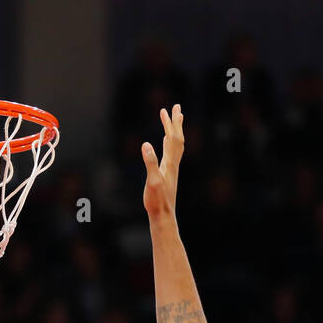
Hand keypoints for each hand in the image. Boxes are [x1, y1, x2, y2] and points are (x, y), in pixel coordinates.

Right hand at [142, 104, 184, 224]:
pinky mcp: (168, 174)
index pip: (172, 138)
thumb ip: (150, 162)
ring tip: (174, 121)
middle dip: (176, 122)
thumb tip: (146, 144)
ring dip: (174, 131)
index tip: (167, 110)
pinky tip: (167, 143)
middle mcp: (173, 164)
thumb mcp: (152, 181)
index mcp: (169, 163)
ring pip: (176, 146)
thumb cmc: (157, 200)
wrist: (163, 215)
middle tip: (176, 107)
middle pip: (177, 138)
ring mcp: (171, 169)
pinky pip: (172, 154)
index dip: (170, 124)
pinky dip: (170, 144)